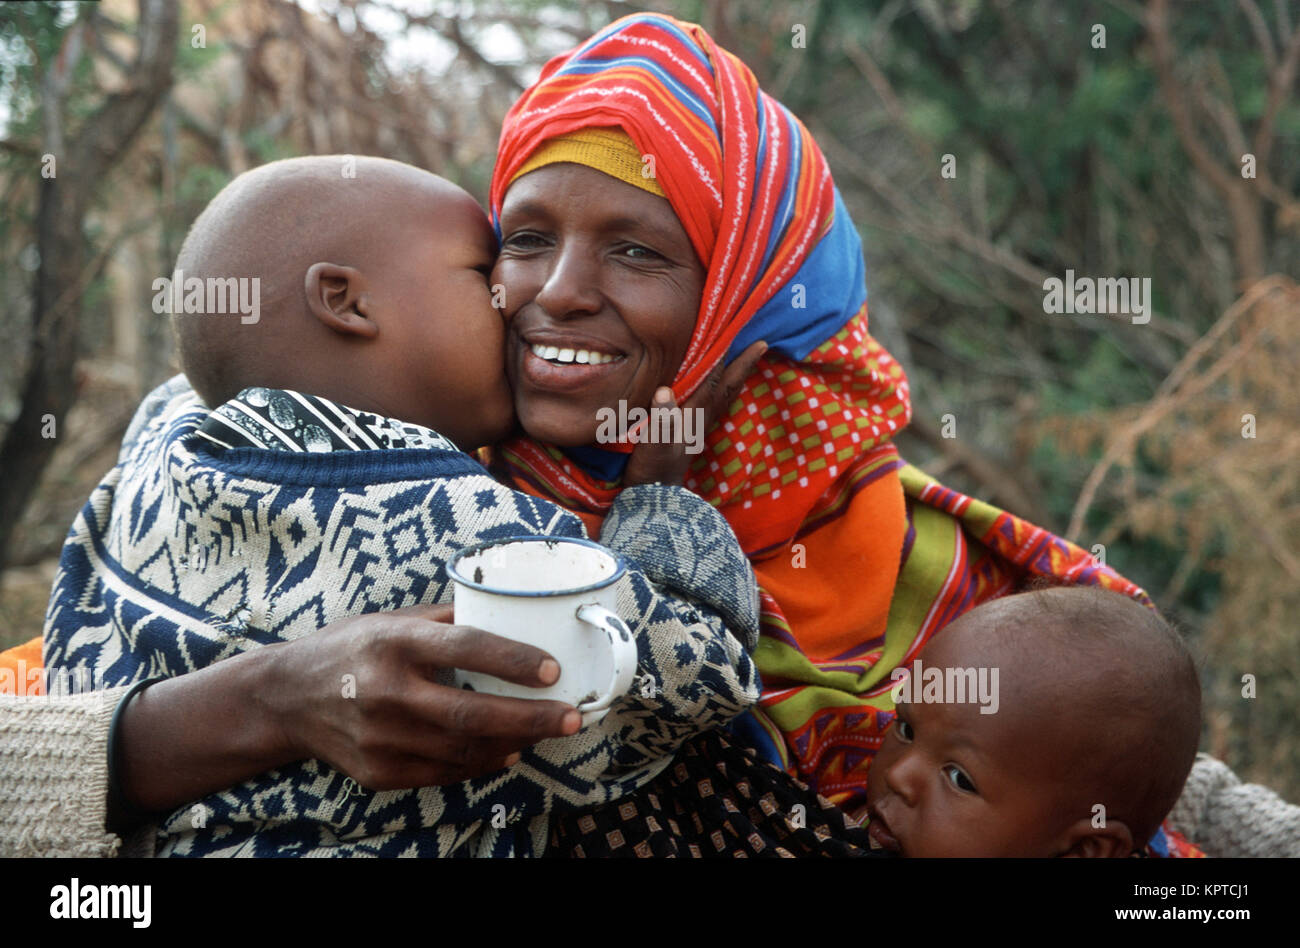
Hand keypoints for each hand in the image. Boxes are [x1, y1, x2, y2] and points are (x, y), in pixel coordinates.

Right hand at [267, 603, 581, 789]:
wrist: (286, 698)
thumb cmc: (350, 648)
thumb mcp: (393, 619)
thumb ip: (448, 620)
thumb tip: (510, 613)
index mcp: (393, 642)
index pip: (465, 647)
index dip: (513, 660)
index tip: (552, 669)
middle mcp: (384, 691)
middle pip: (471, 714)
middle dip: (530, 718)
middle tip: (571, 716)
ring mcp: (379, 738)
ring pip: (463, 750)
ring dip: (513, 743)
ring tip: (544, 731)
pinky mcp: (377, 771)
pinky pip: (443, 773)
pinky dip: (481, 764)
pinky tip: (506, 751)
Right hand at [624, 340, 767, 486]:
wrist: (653, 500)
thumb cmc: (651, 469)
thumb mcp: (652, 442)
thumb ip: (661, 419)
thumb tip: (664, 393)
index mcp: (694, 414)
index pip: (714, 380)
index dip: (727, 357)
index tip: (741, 334)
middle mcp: (701, 419)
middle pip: (728, 386)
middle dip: (744, 364)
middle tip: (762, 343)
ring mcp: (697, 428)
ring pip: (723, 395)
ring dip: (736, 376)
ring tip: (745, 359)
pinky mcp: (689, 434)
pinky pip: (711, 404)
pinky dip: (719, 389)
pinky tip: (715, 387)